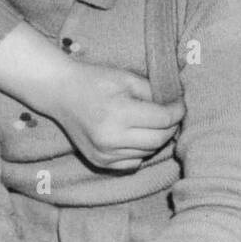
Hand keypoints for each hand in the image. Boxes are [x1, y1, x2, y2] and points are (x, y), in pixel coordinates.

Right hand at [43, 61, 184, 170]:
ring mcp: (103, 154)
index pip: (162, 120)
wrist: (61, 92)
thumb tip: (176, 105)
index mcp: (118, 114)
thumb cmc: (96, 80)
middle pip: (159, 139)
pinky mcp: (99, 162)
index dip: (177, 111)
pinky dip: (142, 150)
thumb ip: (154, 93)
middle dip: (171, 126)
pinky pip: (133, 162)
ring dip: (157, 138)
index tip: (180, 103)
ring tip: (154, 121)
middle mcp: (110, 139)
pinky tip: (138, 135)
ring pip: (148, 152)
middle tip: (171, 113)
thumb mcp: (128, 79)